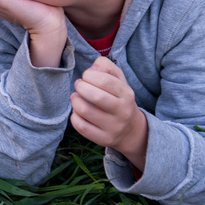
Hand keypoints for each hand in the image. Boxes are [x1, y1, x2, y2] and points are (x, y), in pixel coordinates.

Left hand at [70, 56, 147, 170]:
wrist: (130, 130)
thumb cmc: (119, 98)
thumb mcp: (118, 79)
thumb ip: (106, 65)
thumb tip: (92, 68)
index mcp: (127, 94)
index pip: (105, 80)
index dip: (89, 74)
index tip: (87, 75)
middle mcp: (122, 112)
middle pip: (96, 96)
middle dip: (80, 86)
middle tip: (79, 85)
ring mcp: (114, 127)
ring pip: (85, 111)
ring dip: (75, 100)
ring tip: (76, 97)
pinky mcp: (104, 139)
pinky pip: (81, 127)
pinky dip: (74, 116)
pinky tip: (78, 112)